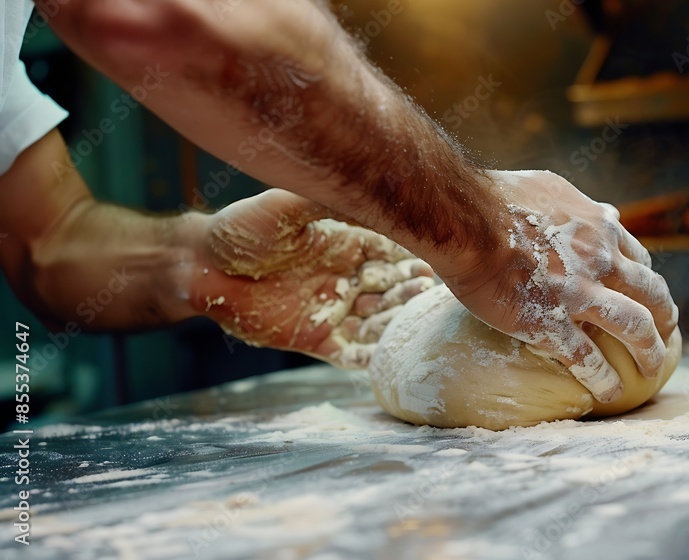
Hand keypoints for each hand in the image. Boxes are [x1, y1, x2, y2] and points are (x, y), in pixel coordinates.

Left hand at [183, 189, 434, 368]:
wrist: (199, 268)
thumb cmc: (240, 230)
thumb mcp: (283, 207)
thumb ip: (324, 199)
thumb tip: (367, 185)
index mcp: (344, 246)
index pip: (389, 253)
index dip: (410, 258)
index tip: (429, 260)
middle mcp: (344, 278)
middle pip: (389, 288)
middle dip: (408, 290)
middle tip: (424, 289)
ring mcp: (330, 311)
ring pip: (375, 321)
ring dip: (394, 322)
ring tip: (409, 320)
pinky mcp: (313, 339)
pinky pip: (349, 354)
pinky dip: (370, 358)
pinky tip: (388, 357)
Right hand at [438, 170, 677, 402]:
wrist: (466, 219)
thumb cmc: (497, 198)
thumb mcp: (551, 188)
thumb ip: (577, 206)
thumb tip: (598, 210)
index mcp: (598, 228)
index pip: (637, 257)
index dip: (645, 279)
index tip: (646, 294)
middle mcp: (600, 259)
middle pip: (651, 293)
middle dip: (665, 315)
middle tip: (666, 332)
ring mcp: (580, 294)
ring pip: (634, 327)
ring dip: (649, 351)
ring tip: (651, 369)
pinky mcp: (551, 324)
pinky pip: (587, 359)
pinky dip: (604, 379)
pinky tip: (610, 393)